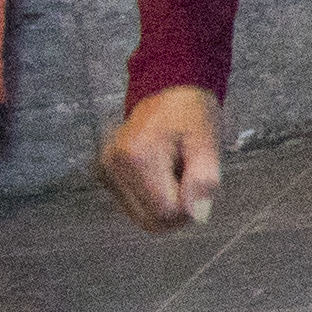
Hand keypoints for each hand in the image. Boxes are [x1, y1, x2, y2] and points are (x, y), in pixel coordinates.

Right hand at [100, 86, 221, 230]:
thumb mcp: (206, 141)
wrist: (165, 90)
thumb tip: (198, 215)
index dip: (189, 208)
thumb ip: (204, 179)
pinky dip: (152, 199)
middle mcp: (113, 167)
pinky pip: (134, 206)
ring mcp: (106, 172)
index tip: (199, 185)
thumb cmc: (190, 113)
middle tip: (189, 180)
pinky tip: (160, 175)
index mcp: (138, 156)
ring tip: (174, 173)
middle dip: (177, 209)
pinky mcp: (105, 176)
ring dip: (164, 204)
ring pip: (141, 217)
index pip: (165, 212)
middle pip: (150, 221)